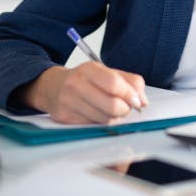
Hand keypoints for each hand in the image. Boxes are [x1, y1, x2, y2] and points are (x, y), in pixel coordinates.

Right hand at [21, 62, 149, 123]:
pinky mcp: (65, 117)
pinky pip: (93, 126)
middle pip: (111, 105)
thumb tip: (143, 101)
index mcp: (89, 69)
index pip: (114, 84)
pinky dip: (101, 123)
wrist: (52, 86)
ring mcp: (69, 102)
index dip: (130, 95)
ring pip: (104, 119)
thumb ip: (129, 82)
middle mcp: (76, 84)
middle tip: (126, 108)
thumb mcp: (105, 72)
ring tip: (113, 111)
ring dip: (115, 118)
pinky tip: (98, 115)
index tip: (138, 101)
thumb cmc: (84, 80)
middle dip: (125, 110)